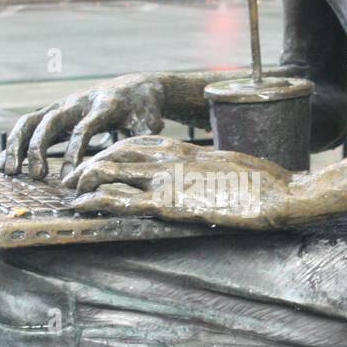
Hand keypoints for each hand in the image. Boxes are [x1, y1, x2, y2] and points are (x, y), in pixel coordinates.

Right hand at [0, 73, 165, 179]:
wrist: (134, 89)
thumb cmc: (143, 111)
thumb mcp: (149, 123)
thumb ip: (142, 137)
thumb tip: (133, 156)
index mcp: (103, 106)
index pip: (83, 129)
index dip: (74, 154)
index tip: (68, 180)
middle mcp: (77, 102)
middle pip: (49, 121)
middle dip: (38, 148)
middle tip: (34, 177)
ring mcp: (61, 106)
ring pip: (31, 120)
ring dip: (16, 145)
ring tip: (7, 171)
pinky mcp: (52, 113)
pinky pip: (27, 126)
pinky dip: (13, 144)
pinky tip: (0, 164)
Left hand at [62, 136, 294, 228]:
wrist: (278, 194)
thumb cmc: (263, 183)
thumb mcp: (230, 167)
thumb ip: (207, 168)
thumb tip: (203, 175)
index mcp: (185, 149)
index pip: (137, 141)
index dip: (112, 149)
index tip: (99, 157)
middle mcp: (170, 159)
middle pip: (116, 152)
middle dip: (88, 163)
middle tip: (72, 176)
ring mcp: (168, 180)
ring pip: (110, 171)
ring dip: (83, 180)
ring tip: (68, 191)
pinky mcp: (169, 205)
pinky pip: (122, 200)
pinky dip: (95, 200)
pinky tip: (80, 205)